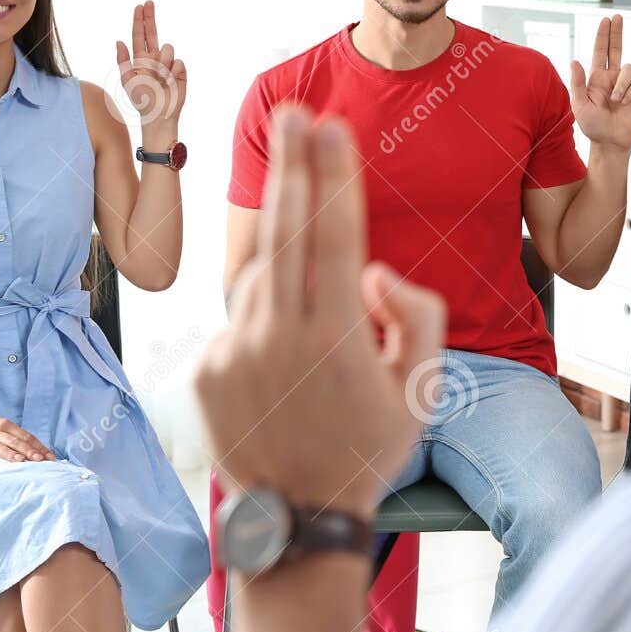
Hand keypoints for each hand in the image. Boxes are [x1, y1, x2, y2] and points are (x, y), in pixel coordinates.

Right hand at [0, 414, 55, 469]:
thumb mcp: (2, 429)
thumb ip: (17, 438)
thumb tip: (40, 452)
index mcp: (6, 425)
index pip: (26, 436)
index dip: (38, 446)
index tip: (50, 457)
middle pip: (14, 441)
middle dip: (28, 450)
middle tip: (40, 460)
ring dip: (8, 453)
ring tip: (20, 461)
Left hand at [114, 1, 186, 129]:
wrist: (159, 113)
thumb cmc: (142, 99)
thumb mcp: (127, 79)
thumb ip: (123, 59)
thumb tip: (119, 40)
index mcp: (140, 59)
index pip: (139, 36)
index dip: (139, 21)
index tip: (140, 6)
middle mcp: (155, 58)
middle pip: (153, 33)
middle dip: (150, 17)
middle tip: (149, 2)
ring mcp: (168, 64)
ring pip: (167, 49)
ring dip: (162, 63)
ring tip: (159, 78)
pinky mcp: (180, 71)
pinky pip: (177, 62)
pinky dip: (172, 72)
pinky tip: (170, 82)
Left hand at [193, 107, 446, 517]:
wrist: (297, 518)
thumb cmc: (370, 447)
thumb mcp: (424, 389)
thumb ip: (415, 317)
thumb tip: (374, 271)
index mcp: (336, 340)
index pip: (335, 236)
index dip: (333, 175)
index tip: (330, 126)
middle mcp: (279, 338)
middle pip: (286, 231)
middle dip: (292, 166)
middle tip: (292, 112)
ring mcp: (235, 353)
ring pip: (259, 273)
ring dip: (278, 235)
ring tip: (294, 205)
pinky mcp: (206, 370)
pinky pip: (238, 319)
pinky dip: (262, 312)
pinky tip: (282, 340)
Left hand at [570, 14, 630, 148]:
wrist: (610, 141)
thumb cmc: (592, 125)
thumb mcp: (579, 105)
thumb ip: (577, 83)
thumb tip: (574, 61)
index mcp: (596, 78)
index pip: (601, 51)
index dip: (603, 36)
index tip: (606, 20)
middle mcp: (612, 78)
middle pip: (616, 48)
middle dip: (616, 32)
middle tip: (617, 17)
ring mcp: (626, 85)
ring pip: (629, 68)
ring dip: (621, 84)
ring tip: (615, 100)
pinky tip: (625, 103)